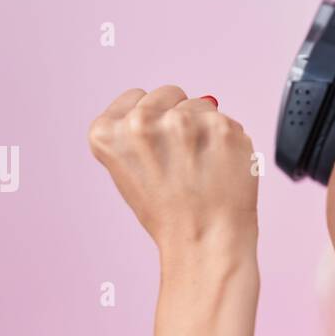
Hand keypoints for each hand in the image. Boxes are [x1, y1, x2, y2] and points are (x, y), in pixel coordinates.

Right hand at [88, 86, 258, 252]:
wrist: (205, 242)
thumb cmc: (168, 215)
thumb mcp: (129, 173)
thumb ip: (135, 134)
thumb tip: (169, 105)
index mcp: (108, 132)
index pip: (135, 97)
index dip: (151, 122)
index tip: (157, 149)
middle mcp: (141, 122)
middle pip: (168, 93)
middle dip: (177, 119)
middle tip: (182, 161)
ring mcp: (184, 122)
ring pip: (199, 105)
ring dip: (204, 130)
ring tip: (201, 168)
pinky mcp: (221, 127)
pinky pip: (225, 121)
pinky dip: (226, 142)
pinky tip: (220, 168)